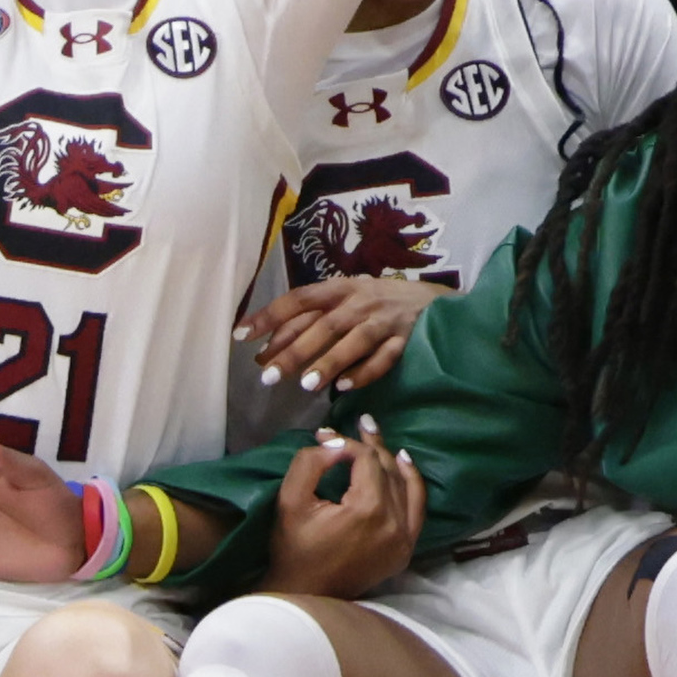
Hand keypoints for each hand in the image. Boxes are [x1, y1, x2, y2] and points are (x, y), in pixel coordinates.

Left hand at [236, 276, 442, 395]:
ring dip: (329, 361)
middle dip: (294, 351)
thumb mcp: (345, 302)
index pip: (298, 300)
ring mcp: (384, 320)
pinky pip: (385, 357)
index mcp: (339, 288)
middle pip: (323, 326)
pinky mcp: (406, 339)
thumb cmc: (378, 303)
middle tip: (267, 376)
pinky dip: (364, 371)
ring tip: (305, 384)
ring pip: (354, 341)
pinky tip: (344, 387)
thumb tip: (266, 349)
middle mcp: (360, 301)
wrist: (435, 302)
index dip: (269, 315)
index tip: (240, 335)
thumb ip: (311, 321)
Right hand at [262, 425, 425, 598]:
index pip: (367, 459)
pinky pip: (416, 508)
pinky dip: (411, 485)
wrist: (305, 595)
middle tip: (358, 423)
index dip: (347, 442)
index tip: (324, 435)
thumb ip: (311, 462)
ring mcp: (404, 540)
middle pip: (389, 469)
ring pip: (406, 485)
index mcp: (368, 510)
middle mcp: (395, 524)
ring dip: (392, 460)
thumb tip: (337, 444)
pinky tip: (403, 466)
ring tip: (377, 438)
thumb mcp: (290, 499)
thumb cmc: (293, 548)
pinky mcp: (405, 550)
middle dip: (370, 445)